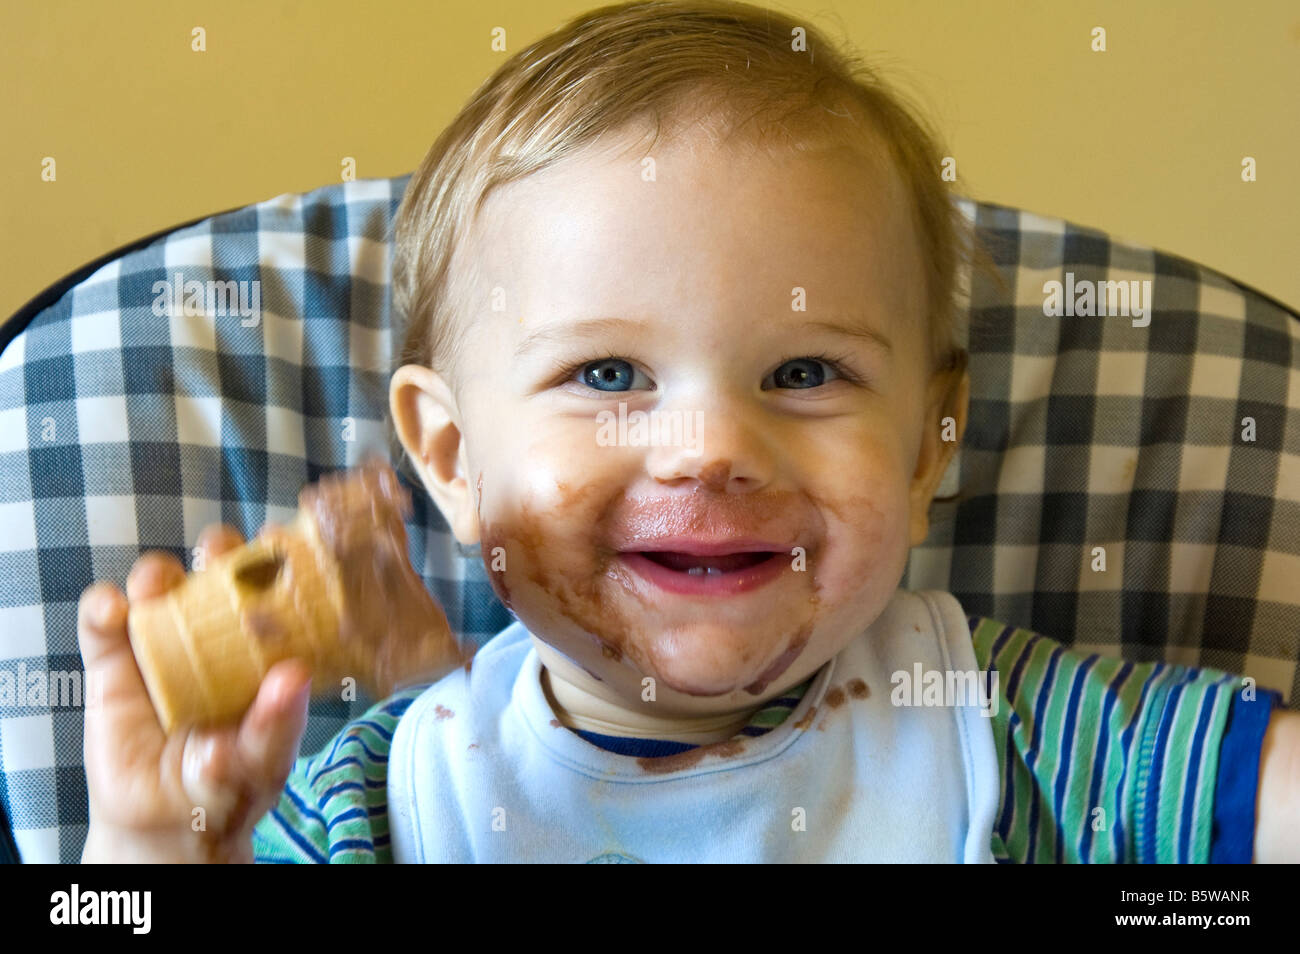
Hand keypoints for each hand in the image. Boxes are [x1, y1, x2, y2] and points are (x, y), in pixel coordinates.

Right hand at [79, 525, 312, 862]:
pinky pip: (102, 624)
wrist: (166, 820)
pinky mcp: (113, 663)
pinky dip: (103, 608)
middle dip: (219, 549)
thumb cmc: (231, 785)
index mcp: (261, 644)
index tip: (280, 541)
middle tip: (220, 549)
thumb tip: (294, 677)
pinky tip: (113, 611)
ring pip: (157, 586)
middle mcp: (213, 632)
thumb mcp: (260, 760)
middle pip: (214, 571)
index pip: (273, 588)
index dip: (277, 559)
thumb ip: (276, 724)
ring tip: (159, 584)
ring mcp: (162, 643)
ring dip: (158, 573)